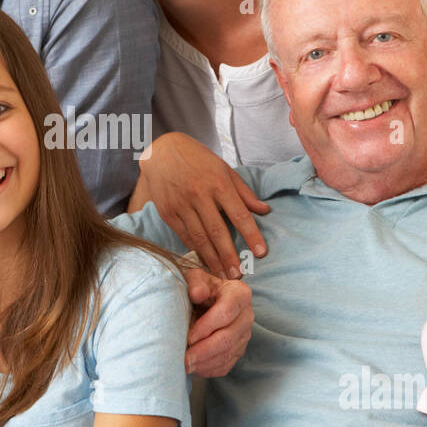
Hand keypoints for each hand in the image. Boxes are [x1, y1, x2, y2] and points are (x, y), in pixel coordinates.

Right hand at [138, 133, 268, 277]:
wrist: (162, 151)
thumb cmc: (198, 159)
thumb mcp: (224, 169)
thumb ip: (244, 192)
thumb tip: (264, 211)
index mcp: (218, 183)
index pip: (239, 214)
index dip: (251, 235)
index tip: (260, 253)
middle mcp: (199, 195)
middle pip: (218, 231)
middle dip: (229, 256)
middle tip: (238, 275)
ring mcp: (181, 205)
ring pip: (199, 238)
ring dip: (212, 259)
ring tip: (222, 275)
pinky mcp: (167, 212)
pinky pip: (184, 236)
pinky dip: (195, 250)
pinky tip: (204, 261)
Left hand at [182, 267, 252, 376]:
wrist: (207, 298)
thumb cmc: (199, 286)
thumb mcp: (195, 277)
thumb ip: (195, 282)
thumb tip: (197, 293)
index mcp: (239, 293)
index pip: (225, 313)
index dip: (206, 327)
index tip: (188, 337)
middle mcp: (247, 315)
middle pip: (228, 337)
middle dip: (204, 350)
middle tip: (184, 358)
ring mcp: (245, 335)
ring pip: (227, 354)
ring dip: (205, 362)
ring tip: (185, 365)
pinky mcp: (239, 350)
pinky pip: (226, 365)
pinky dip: (209, 369)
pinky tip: (194, 368)